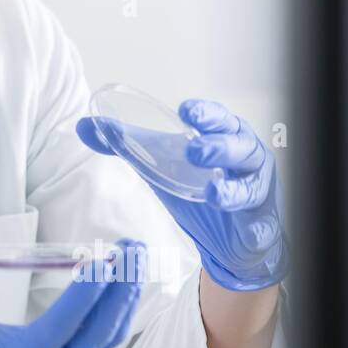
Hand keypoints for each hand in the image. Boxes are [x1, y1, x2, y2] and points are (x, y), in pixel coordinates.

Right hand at [0, 238, 144, 347]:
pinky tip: (126, 282)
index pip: (61, 325)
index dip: (84, 294)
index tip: (101, 261)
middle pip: (98, 332)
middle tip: (129, 249)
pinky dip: (120, 310)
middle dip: (119, 289)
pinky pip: (105, 340)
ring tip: (135, 257)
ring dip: (125, 296)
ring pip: (108, 336)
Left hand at [77, 98, 288, 291]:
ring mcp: (256, 191)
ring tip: (213, 193)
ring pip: (251, 184)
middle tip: (194, 150)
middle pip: (238, 145)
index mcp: (223, 137)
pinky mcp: (259, 223)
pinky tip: (246, 228)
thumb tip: (86, 125)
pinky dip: (253, 226)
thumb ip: (128, 144)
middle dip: (218, 147)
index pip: (218, 119)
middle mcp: (245, 159)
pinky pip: (260, 225)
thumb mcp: (162, 164)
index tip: (186, 111)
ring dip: (233, 189)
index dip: (206, 114)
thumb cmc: (200, 187)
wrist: (228, 237)